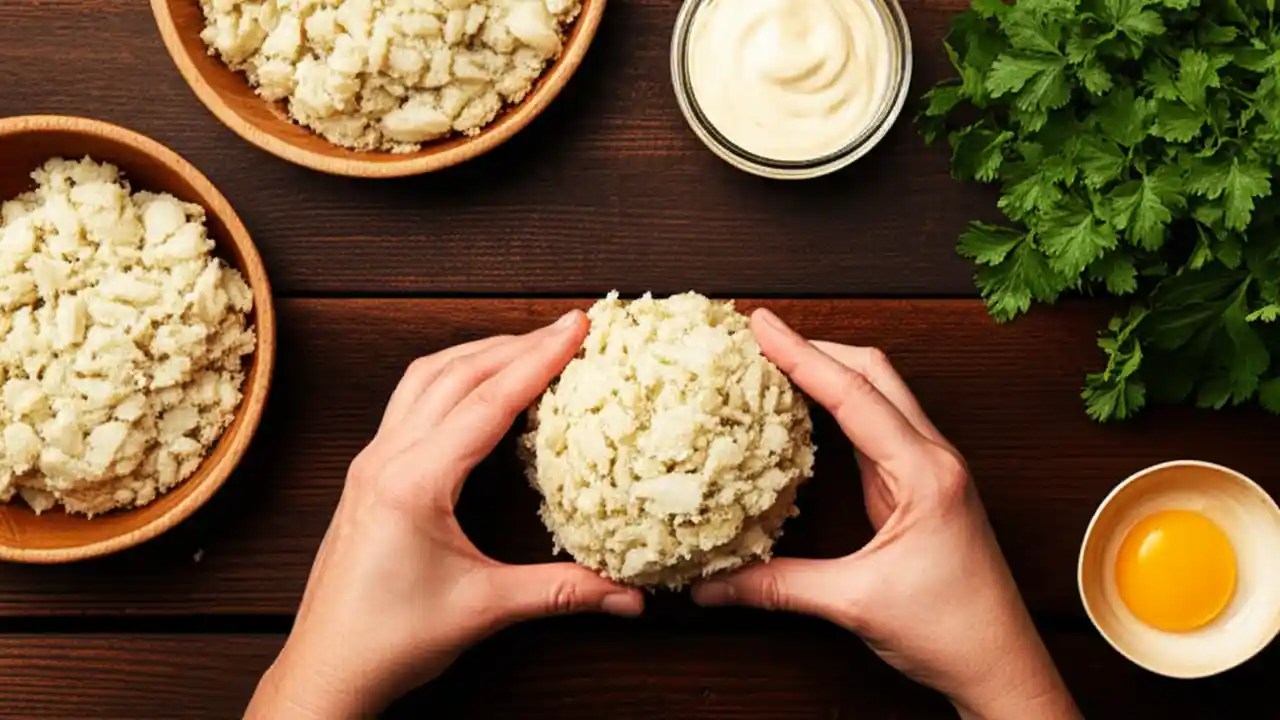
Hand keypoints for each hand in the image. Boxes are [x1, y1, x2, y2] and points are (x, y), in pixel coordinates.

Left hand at [247, 311, 644, 718]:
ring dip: (478, 353)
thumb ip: (561, 592)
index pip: (488, 402)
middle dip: (514, 343)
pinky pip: (409, 402)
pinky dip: (451, 378)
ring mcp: (371, 463)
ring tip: (526, 343)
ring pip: (425, 379)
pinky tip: (476, 385)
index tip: (576, 328)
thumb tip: (630, 595)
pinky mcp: (368, 475)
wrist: (327, 668)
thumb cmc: (390, 640)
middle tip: (566, 326)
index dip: (538, 359)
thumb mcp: (485, 610)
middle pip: (456, 374)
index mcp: (413, 482)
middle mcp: (386, 459)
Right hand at [692, 309, 1078, 719]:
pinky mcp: (921, 487)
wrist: (1001, 664)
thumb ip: (778, 587)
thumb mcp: (854, 603)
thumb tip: (712, 583)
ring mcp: (930, 469)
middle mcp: (933, 458)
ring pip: (879, 394)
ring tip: (777, 359)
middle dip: (816, 345)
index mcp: (925, 474)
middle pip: (872, 372)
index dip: (801, 354)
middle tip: (760, 333)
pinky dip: (839, 405)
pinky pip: (877, 427)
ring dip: (830, 370)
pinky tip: (807, 409)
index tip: (759, 323)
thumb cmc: (952, 631)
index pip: (853, 394)